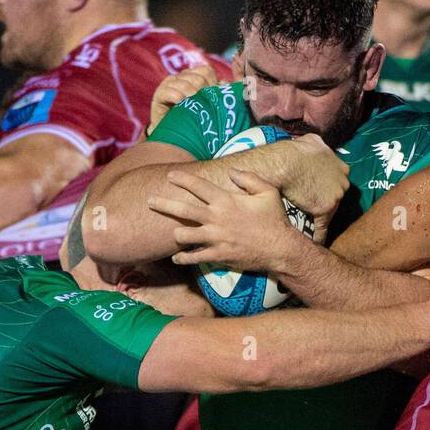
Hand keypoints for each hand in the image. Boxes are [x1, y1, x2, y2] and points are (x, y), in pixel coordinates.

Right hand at [148, 62, 221, 131]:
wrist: (174, 136)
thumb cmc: (193, 121)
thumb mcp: (208, 106)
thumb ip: (217, 94)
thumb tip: (224, 83)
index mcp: (194, 76)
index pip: (206, 71)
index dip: (212, 83)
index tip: (213, 99)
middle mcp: (181, 77)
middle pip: (196, 77)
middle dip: (202, 91)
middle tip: (203, 105)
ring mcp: (169, 85)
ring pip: (183, 83)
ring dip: (191, 95)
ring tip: (193, 106)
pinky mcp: (159, 95)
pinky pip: (168, 91)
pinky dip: (176, 97)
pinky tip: (180, 104)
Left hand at [149, 167, 296, 269]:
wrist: (280, 248)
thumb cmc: (274, 219)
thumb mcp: (267, 192)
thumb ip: (248, 178)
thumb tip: (231, 171)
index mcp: (226, 201)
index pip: (198, 187)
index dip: (182, 180)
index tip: (169, 176)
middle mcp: (217, 219)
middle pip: (183, 210)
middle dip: (163, 204)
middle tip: (149, 201)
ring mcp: (215, 238)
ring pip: (183, 236)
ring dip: (175, 234)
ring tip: (172, 233)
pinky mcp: (217, 255)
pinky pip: (193, 258)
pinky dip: (183, 258)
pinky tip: (176, 258)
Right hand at [270, 134, 349, 234]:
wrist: (285, 164)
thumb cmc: (293, 152)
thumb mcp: (310, 141)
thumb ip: (317, 145)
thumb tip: (313, 143)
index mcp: (341, 165)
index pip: (337, 180)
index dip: (327, 187)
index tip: (319, 192)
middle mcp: (343, 180)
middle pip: (336, 196)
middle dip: (326, 202)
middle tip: (313, 209)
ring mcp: (336, 195)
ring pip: (330, 212)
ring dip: (321, 219)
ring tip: (312, 228)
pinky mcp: (325, 208)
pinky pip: (322, 227)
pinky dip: (319, 235)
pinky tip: (316, 243)